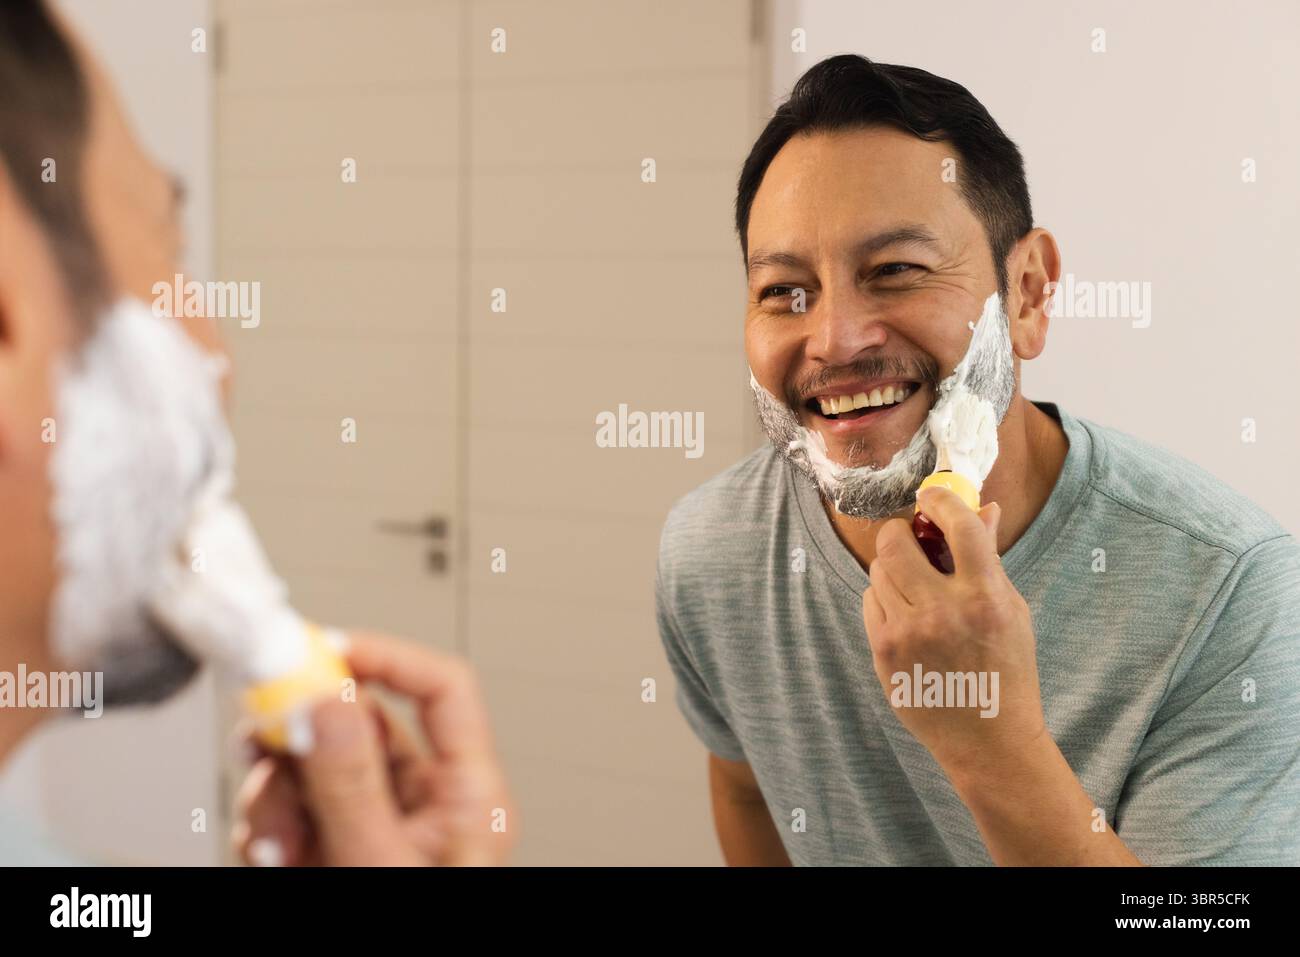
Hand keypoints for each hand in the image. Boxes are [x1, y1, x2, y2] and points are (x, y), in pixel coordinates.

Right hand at [233, 633, 514, 865]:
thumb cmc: (412, 943)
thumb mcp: (381, 862)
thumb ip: (351, 785)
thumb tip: (326, 702)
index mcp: (466, 797)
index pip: (443, 689)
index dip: (386, 656)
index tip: (324, 650)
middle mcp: (421, 804)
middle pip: (356, 720)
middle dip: (300, 737)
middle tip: (265, 740)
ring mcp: (372, 824)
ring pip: (310, 762)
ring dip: (272, 790)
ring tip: (273, 841)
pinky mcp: (328, 848)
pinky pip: (285, 806)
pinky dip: (263, 823)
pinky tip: (267, 856)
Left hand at [862, 486, 1046, 774]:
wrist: (989, 739)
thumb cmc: (1007, 670)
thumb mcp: (1011, 610)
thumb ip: (989, 558)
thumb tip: (983, 507)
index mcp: (985, 598)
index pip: (959, 526)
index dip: (941, 500)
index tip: (932, 496)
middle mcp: (943, 613)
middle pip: (896, 543)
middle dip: (900, 533)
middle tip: (911, 540)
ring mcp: (907, 634)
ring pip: (879, 571)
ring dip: (894, 569)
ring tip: (916, 588)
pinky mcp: (883, 653)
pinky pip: (870, 602)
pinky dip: (885, 600)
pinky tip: (907, 618)